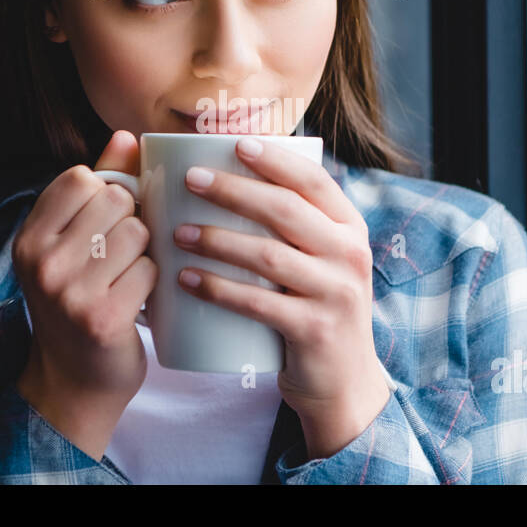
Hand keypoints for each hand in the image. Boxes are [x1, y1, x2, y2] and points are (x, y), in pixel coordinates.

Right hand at [10, 130, 154, 458]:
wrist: (74, 382)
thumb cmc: (80, 303)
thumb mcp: (72, 244)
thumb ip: (99, 186)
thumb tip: (126, 136)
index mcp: (29, 238)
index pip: (82, 177)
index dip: (108, 194)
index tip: (105, 224)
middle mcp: (41, 262)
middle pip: (115, 199)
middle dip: (130, 221)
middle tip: (119, 256)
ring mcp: (69, 291)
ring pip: (137, 231)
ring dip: (144, 252)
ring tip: (127, 276)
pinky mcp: (103, 317)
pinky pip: (151, 269)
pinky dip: (153, 282)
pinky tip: (136, 300)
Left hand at [172, 137, 390, 460]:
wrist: (342, 382)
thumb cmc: (314, 308)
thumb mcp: (319, 261)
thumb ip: (291, 226)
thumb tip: (228, 174)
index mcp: (349, 228)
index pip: (314, 181)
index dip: (275, 159)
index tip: (236, 144)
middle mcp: (349, 255)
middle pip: (286, 211)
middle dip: (235, 191)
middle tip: (191, 180)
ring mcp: (335, 293)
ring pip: (268, 256)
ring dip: (218, 240)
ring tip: (178, 232)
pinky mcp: (314, 330)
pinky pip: (259, 303)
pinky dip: (218, 289)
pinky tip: (186, 278)